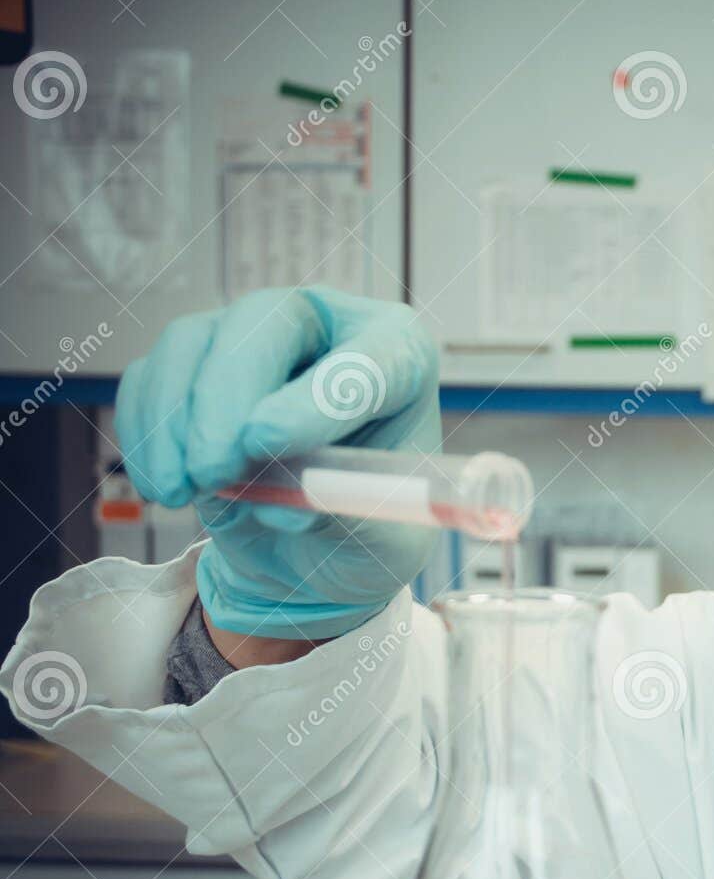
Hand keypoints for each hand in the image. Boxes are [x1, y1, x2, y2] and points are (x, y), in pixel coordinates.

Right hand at [115, 287, 441, 639]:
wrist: (308, 555)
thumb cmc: (363, 535)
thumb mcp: (381, 546)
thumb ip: (345, 517)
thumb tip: (284, 503)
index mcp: (400, 359)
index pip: (371, 358)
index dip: (319, 397)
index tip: (269, 442)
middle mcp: (327, 330)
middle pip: (266, 322)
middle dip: (228, 397)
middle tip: (213, 470)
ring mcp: (252, 338)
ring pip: (195, 342)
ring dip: (177, 420)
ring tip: (183, 493)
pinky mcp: (193, 364)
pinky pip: (152, 376)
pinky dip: (147, 432)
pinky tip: (164, 485)